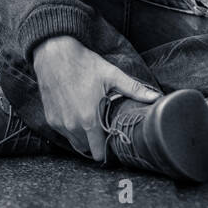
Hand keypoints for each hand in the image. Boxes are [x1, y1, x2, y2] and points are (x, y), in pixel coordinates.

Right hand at [32, 35, 159, 160]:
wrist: (54, 55)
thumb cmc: (84, 64)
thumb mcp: (112, 75)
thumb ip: (135, 90)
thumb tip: (156, 97)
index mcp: (89, 120)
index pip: (98, 153)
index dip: (108, 150)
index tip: (114, 142)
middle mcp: (73, 126)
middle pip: (87, 149)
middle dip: (96, 143)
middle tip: (105, 128)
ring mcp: (60, 123)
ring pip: (74, 142)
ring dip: (83, 137)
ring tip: (92, 121)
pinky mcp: (51, 119)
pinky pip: (64, 133)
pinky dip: (71, 128)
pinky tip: (78, 114)